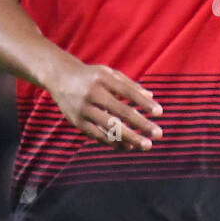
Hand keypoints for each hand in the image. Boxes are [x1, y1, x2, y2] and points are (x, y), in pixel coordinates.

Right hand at [46, 56, 162, 150]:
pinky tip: (128, 146)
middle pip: (120, 112)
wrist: (59, 77)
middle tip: (159, 134)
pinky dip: (113, 142)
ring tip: (146, 145)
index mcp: (103, 79)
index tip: (160, 112)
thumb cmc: (91, 75)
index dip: (143, 103)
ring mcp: (83, 109)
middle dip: (141, 124)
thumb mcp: (109, 74)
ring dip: (130, 138)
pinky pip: (98, 135)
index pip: (127, 92)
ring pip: (109, 127)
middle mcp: (92, 94)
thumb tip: (151, 97)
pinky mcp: (77, 122)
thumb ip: (129, 85)